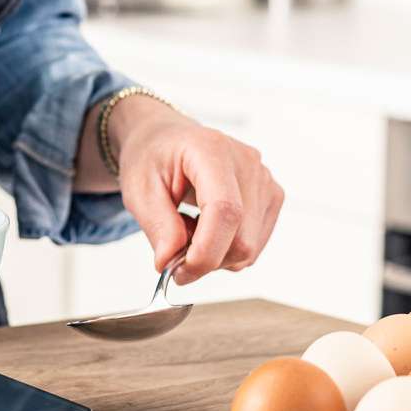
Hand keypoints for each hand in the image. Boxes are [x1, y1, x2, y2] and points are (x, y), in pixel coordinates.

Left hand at [109, 95, 284, 284]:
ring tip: (188, 228)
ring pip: (249, 248)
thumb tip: (170, 261)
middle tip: (172, 252)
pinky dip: (226, 250)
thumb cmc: (153, 157)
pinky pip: (254, 245)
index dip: (206, 250)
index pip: (225, 210)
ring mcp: (265, 180)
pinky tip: (206, 228)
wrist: (167, 139)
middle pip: (241, 238)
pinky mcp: (271, 197)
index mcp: (211, 150)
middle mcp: (247, 163)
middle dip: (204, 259)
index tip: (179, 271)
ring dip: (214, 255)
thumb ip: (157, 226)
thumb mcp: (139, 189)